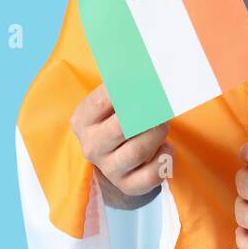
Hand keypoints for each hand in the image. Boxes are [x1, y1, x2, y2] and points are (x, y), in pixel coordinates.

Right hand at [69, 84, 171, 206]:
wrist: (114, 157)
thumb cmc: (117, 119)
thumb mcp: (111, 102)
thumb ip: (123, 85)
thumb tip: (144, 63)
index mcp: (82, 120)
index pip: (103, 99)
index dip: (128, 88)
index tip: (147, 81)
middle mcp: (91, 146)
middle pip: (120, 128)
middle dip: (146, 114)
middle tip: (158, 107)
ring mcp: (108, 169)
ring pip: (136, 151)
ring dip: (156, 134)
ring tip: (162, 126)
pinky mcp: (127, 185)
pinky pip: (150, 176)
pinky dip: (164, 160)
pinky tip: (165, 148)